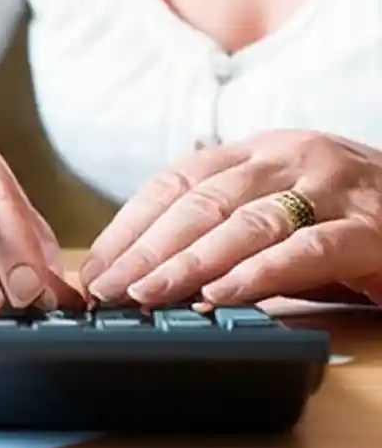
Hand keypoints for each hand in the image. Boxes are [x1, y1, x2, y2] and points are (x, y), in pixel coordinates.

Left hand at [83, 130, 381, 307]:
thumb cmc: (346, 218)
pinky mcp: (374, 228)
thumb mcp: (278, 208)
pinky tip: (223, 295)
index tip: (93, 269)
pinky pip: (308, 249)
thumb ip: (220, 229)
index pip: (175, 183)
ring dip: (189, 263)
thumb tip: (141, 274)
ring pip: (246, 223)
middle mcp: (289, 157)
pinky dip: (261, 273)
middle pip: (201, 203)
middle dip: (147, 249)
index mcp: (256, 151)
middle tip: (108, 290)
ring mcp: (333, 188)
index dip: (129, 226)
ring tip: (150, 295)